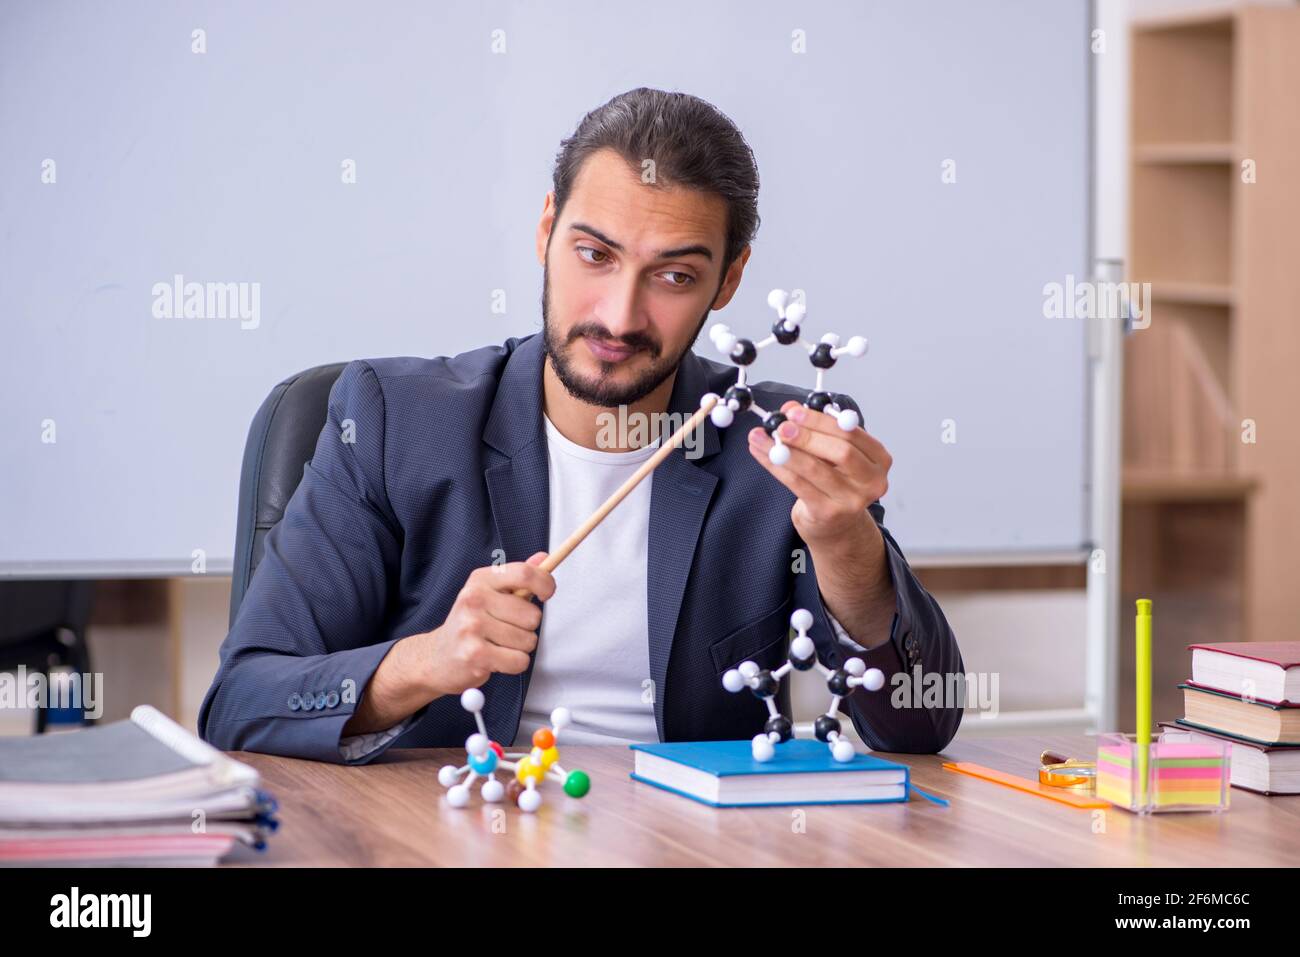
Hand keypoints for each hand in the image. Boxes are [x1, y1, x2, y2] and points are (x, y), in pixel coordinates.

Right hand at [420, 551, 555, 697]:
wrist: (436, 657)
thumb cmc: (469, 625)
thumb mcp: (489, 594)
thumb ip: (517, 578)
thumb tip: (543, 558)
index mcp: (480, 580)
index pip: (525, 573)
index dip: (545, 584)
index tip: (546, 594)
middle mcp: (474, 599)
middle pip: (532, 614)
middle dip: (528, 628)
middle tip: (506, 629)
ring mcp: (472, 626)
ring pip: (528, 640)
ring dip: (520, 648)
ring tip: (498, 645)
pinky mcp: (475, 654)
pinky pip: (519, 661)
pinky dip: (514, 664)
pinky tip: (496, 659)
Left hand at [747, 400, 892, 548]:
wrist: (835, 525)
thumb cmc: (835, 482)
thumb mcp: (831, 452)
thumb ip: (815, 428)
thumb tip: (790, 409)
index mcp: (878, 458)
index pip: (851, 433)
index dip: (821, 420)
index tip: (794, 412)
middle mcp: (871, 481)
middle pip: (840, 451)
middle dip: (806, 436)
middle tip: (780, 426)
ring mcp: (851, 500)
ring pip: (814, 469)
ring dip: (784, 450)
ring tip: (761, 437)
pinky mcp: (828, 513)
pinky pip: (797, 484)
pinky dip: (776, 466)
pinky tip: (762, 454)